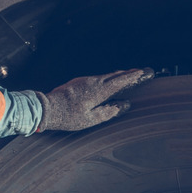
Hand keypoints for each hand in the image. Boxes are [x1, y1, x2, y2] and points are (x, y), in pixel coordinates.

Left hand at [37, 68, 153, 131]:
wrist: (45, 108)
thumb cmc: (68, 117)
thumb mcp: (91, 119)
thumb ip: (109, 111)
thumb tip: (125, 104)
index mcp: (98, 90)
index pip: (121, 81)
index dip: (135, 77)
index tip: (146, 73)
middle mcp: (93, 81)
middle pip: (114, 75)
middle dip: (129, 74)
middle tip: (142, 73)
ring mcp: (84, 80)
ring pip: (106, 76)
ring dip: (118, 75)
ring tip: (129, 76)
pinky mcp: (78, 82)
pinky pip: (98, 78)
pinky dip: (108, 79)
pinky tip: (109, 82)